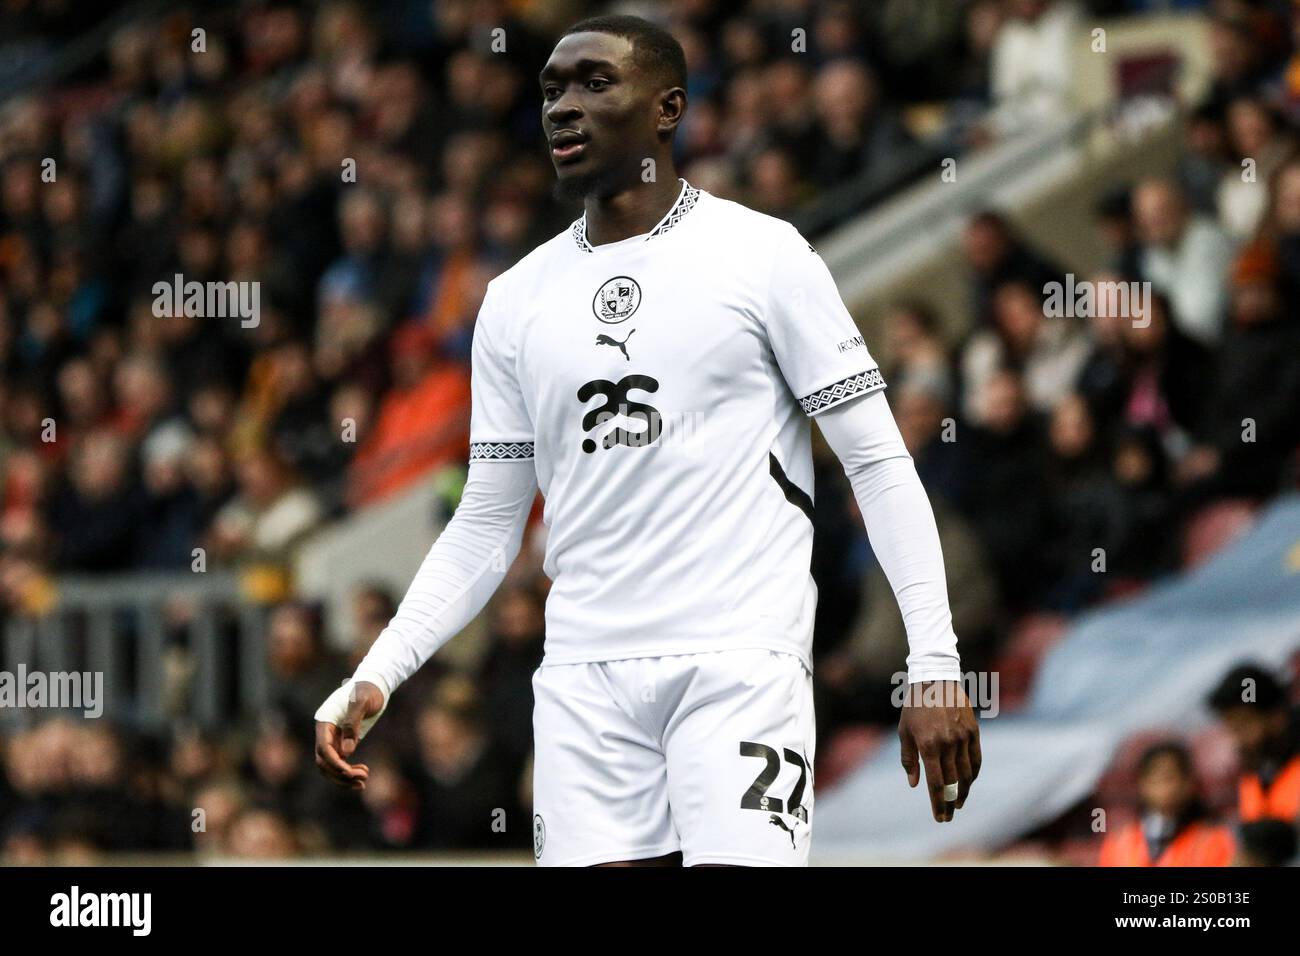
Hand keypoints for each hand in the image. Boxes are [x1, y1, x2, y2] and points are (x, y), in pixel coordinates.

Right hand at [314, 680, 384, 789]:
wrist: (374, 685)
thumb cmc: (367, 690)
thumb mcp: (362, 702)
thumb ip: (353, 724)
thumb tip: (347, 752)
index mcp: (325, 722)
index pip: (323, 748)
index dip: (335, 763)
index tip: (349, 773)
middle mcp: (326, 732)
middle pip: (324, 762)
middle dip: (340, 774)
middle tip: (362, 779)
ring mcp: (333, 738)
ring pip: (331, 765)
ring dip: (344, 777)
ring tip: (364, 782)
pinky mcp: (342, 742)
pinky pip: (341, 762)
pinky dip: (349, 771)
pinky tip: (364, 774)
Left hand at [897, 680, 980, 821]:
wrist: (935, 679)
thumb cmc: (915, 707)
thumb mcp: (904, 732)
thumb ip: (909, 759)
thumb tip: (915, 785)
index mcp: (929, 745)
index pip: (936, 783)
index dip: (938, 803)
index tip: (940, 817)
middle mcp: (948, 744)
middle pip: (953, 782)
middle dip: (950, 802)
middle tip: (948, 815)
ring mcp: (963, 737)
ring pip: (967, 773)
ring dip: (963, 791)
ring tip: (958, 803)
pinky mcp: (973, 732)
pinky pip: (976, 759)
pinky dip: (973, 774)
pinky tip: (968, 783)